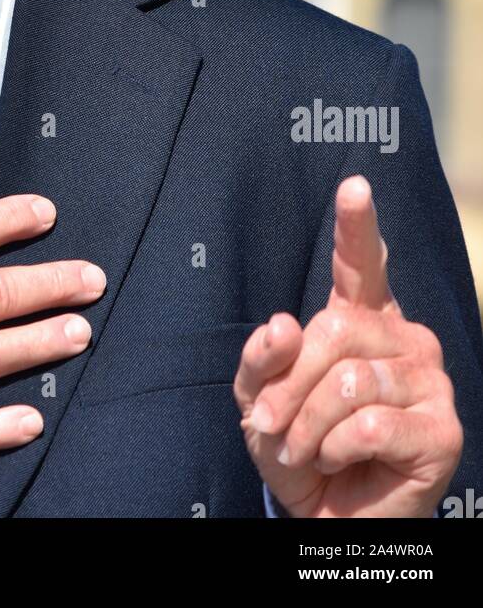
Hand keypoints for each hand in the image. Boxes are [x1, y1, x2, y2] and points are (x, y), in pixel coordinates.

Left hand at [233, 175, 462, 516]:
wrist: (325, 516)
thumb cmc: (297, 447)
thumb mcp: (260, 399)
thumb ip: (262, 360)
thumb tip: (282, 324)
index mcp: (362, 319)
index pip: (361, 265)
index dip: (357, 225)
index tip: (354, 186)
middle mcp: (403, 338)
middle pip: (334, 331)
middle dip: (289, 384)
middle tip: (271, 424)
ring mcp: (429, 380)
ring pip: (349, 381)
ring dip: (307, 423)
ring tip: (302, 448)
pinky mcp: (442, 428)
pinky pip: (369, 422)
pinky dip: (335, 445)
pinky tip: (337, 459)